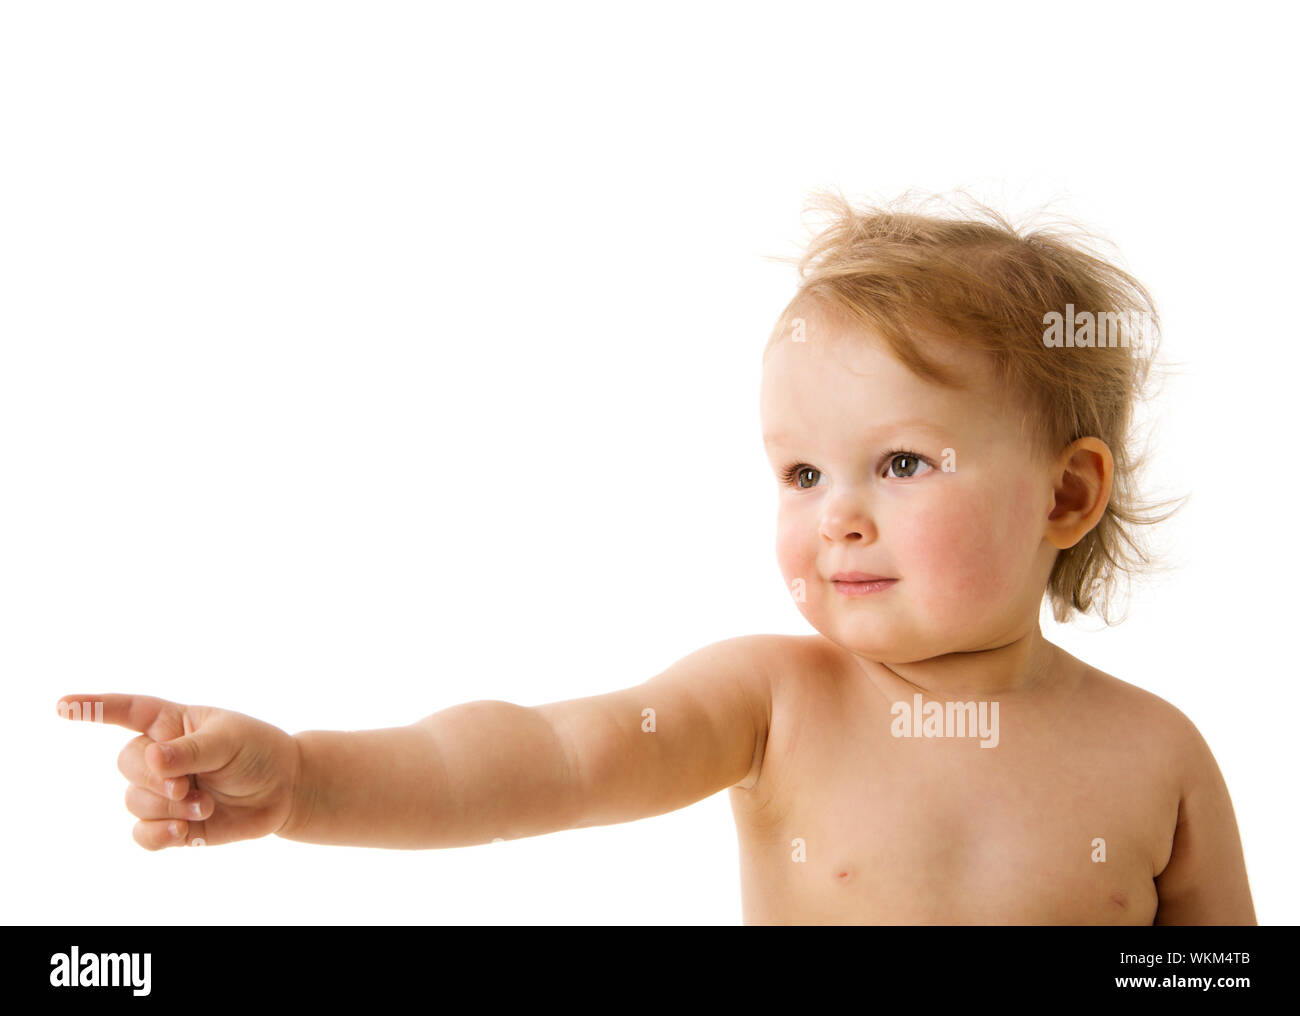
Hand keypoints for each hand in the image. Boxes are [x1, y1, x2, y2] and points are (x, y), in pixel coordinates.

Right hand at [57, 693, 302, 849]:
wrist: (283, 790)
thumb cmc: (257, 751)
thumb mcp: (230, 740)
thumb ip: (190, 750)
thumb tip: (151, 760)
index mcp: (172, 723)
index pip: (129, 710)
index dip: (96, 707)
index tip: (62, 705)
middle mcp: (161, 755)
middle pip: (127, 763)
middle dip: (153, 779)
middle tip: (186, 787)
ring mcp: (163, 790)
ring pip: (134, 801)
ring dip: (168, 808)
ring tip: (206, 805)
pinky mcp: (171, 822)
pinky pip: (142, 834)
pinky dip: (158, 835)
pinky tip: (182, 833)